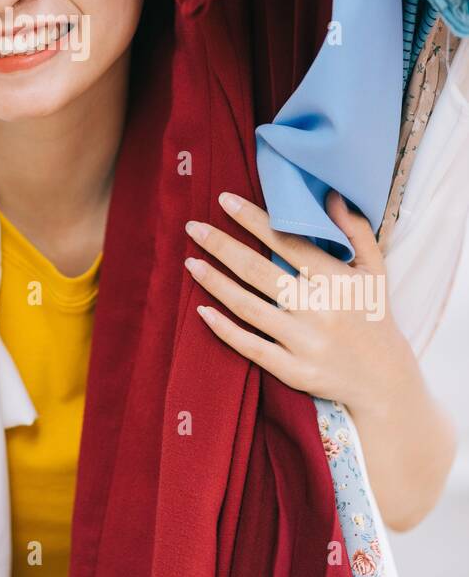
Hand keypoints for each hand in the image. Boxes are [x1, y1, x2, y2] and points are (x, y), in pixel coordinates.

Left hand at [183, 188, 418, 417]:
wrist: (385, 382)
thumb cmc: (375, 316)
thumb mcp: (375, 271)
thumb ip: (355, 231)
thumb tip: (330, 194)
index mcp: (338, 280)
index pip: (287, 242)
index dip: (254, 220)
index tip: (225, 200)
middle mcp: (320, 310)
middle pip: (258, 271)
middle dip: (222, 246)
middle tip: (193, 226)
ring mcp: (305, 343)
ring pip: (248, 308)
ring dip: (215, 283)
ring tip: (190, 261)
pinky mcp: (294, 371)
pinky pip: (251, 347)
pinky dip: (224, 329)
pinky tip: (201, 310)